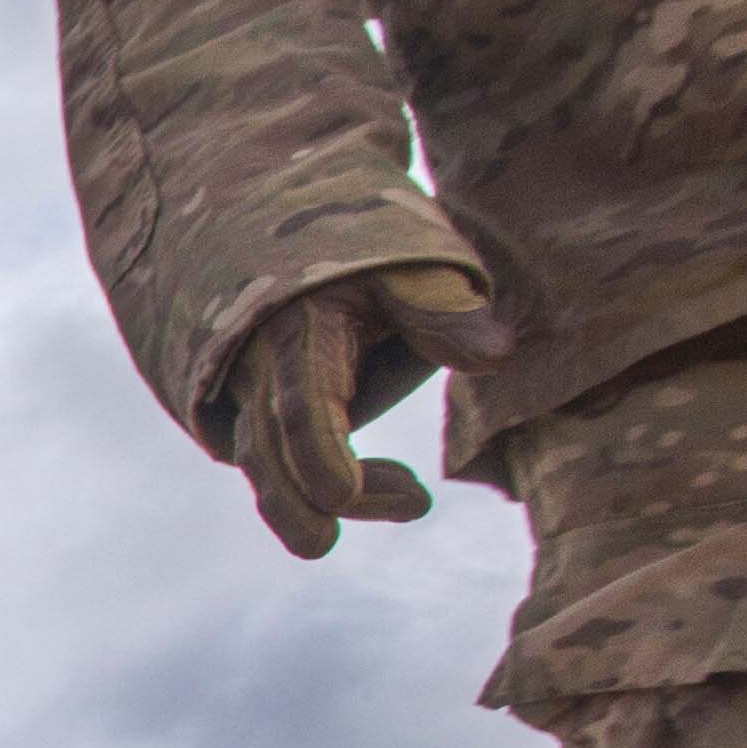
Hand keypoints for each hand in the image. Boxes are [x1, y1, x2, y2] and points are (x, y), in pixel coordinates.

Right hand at [223, 261, 512, 558]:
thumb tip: (496, 358)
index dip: (317, 457)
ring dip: (329, 500)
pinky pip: (274, 463)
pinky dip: (320, 483)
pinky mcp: (257, 412)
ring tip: (416, 498)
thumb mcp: (409, 267)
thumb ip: (444, 309)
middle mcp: (260, 370)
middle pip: (270, 455)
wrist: (295, 241)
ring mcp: (250, 395)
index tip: (345, 496)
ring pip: (266, 466)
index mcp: (297, 332)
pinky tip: (380, 481)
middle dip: (319, 505)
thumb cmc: (363, 252)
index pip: (297, 407)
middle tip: (418, 505)